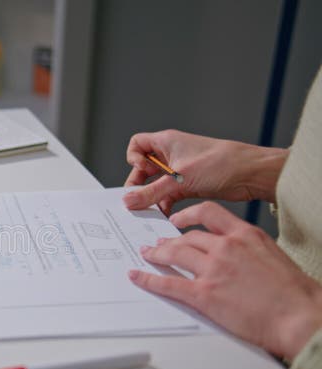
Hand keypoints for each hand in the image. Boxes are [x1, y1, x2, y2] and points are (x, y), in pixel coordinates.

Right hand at [123, 130, 285, 214]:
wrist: (251, 174)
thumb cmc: (221, 163)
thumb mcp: (179, 179)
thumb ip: (151, 192)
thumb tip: (128, 200)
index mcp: (166, 142)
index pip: (137, 144)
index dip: (133, 158)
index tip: (141, 171)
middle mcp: (171, 155)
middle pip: (143, 169)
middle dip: (139, 185)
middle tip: (137, 200)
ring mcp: (179, 171)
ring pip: (155, 184)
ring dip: (151, 198)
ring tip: (150, 211)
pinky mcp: (188, 185)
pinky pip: (168, 195)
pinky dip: (164, 205)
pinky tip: (165, 215)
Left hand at [128, 201, 321, 359]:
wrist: (300, 316)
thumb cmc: (294, 293)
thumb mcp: (273, 256)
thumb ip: (250, 249)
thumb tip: (237, 253)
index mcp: (245, 235)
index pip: (208, 214)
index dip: (188, 215)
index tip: (178, 220)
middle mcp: (226, 248)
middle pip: (187, 237)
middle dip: (169, 241)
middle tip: (158, 245)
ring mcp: (213, 270)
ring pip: (175, 254)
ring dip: (157, 254)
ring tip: (148, 255)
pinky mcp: (204, 294)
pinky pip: (169, 283)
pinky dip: (149, 279)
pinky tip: (138, 276)